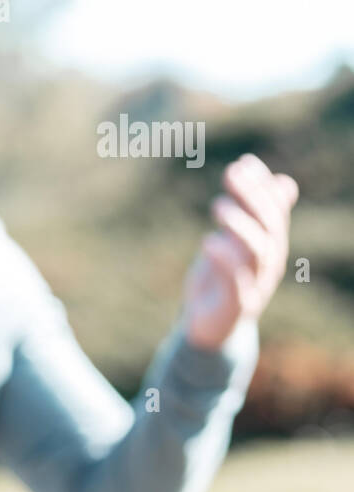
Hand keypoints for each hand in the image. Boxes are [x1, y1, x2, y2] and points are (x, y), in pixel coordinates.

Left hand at [182, 153, 298, 349]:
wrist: (210, 328)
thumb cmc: (223, 281)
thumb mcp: (236, 244)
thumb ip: (254, 215)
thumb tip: (284, 181)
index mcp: (269, 247)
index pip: (273, 211)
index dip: (262, 186)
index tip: (244, 162)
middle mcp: (268, 265)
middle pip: (269, 227)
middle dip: (252, 198)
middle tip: (231, 174)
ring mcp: (256, 286)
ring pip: (256, 252)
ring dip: (240, 225)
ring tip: (218, 204)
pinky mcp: (237, 306)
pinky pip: (237, 283)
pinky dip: (225, 261)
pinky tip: (207, 241)